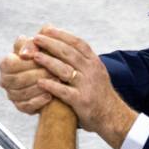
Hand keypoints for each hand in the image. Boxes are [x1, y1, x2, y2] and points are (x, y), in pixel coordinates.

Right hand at [0, 35, 52, 114]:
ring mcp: (12, 94)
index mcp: (5, 64)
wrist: (52, 73)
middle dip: (36, 75)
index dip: (27, 63)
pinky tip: (50, 96)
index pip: (12, 65)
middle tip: (54, 72)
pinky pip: (26, 106)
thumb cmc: (44, 55)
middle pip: (17, 80)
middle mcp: (5, 80)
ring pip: (22, 94)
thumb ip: (30, 45)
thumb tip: (25, 54)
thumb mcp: (37, 46)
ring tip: (55, 83)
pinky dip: (38, 101)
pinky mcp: (21, 106)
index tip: (42, 59)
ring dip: (39, 88)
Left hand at [28, 27, 137, 148]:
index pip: (78, 43)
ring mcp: (87, 86)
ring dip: (48, 61)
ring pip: (65, 70)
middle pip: (69, 53)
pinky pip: (64, 92)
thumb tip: (65, 47)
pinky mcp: (82, 101)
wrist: (113, 118)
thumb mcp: (96, 74)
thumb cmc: (100, 96)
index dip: (62, 35)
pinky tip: (40, 82)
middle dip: (50, 44)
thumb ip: (83, 62)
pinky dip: (51, 86)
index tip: (47, 29)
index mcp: (95, 63)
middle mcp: (92, 71)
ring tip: (34, 56)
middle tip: (36, 39)